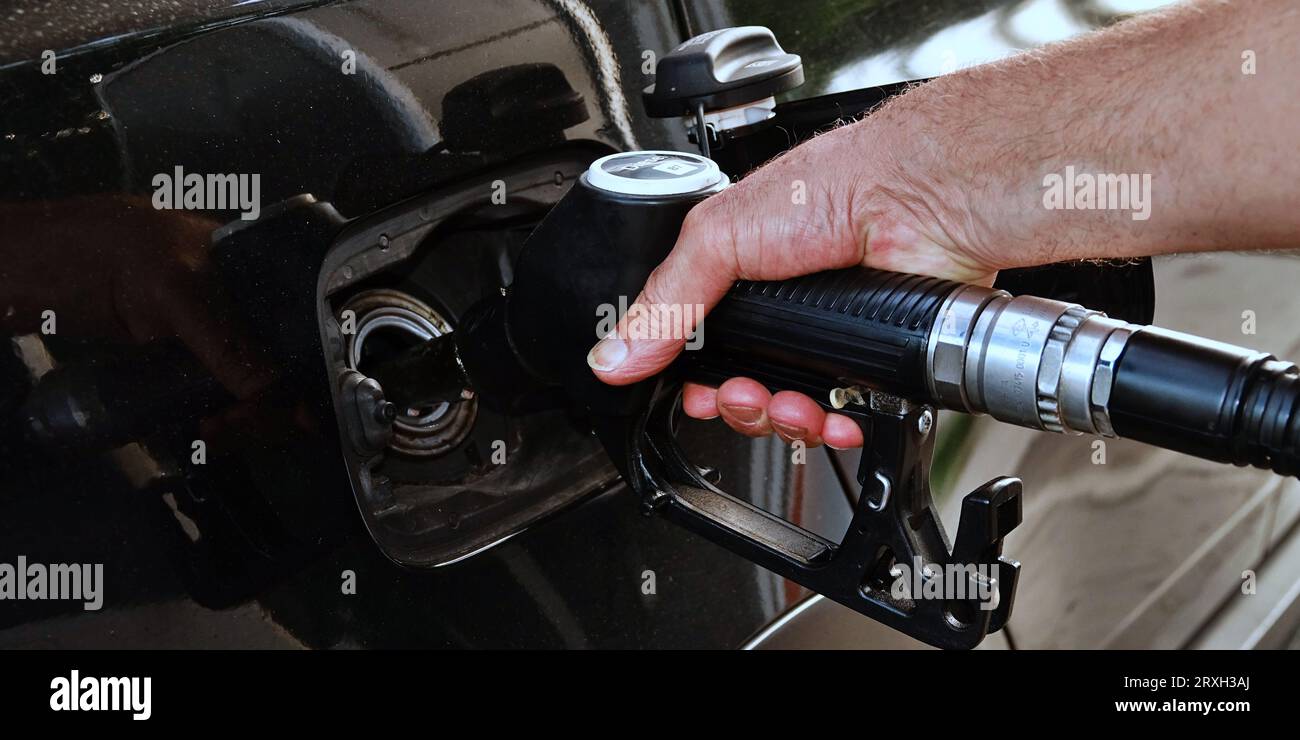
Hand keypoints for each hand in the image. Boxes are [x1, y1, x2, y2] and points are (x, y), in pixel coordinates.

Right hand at [586, 106, 1000, 448]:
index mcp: (738, 279)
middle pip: (742, 389)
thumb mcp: (718, 237)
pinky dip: (835, 425)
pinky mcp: (874, 363)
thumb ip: (665, 301)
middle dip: (737, 403)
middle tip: (740, 394)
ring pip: (791, 411)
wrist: (921, 201)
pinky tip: (834, 414)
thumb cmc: (835, 189)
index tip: (691, 392)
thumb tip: (613, 353)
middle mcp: (783, 312)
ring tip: (791, 403)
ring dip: (782, 419)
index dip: (691, 379)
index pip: (699, 348)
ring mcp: (829, 339)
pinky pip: (846, 416)